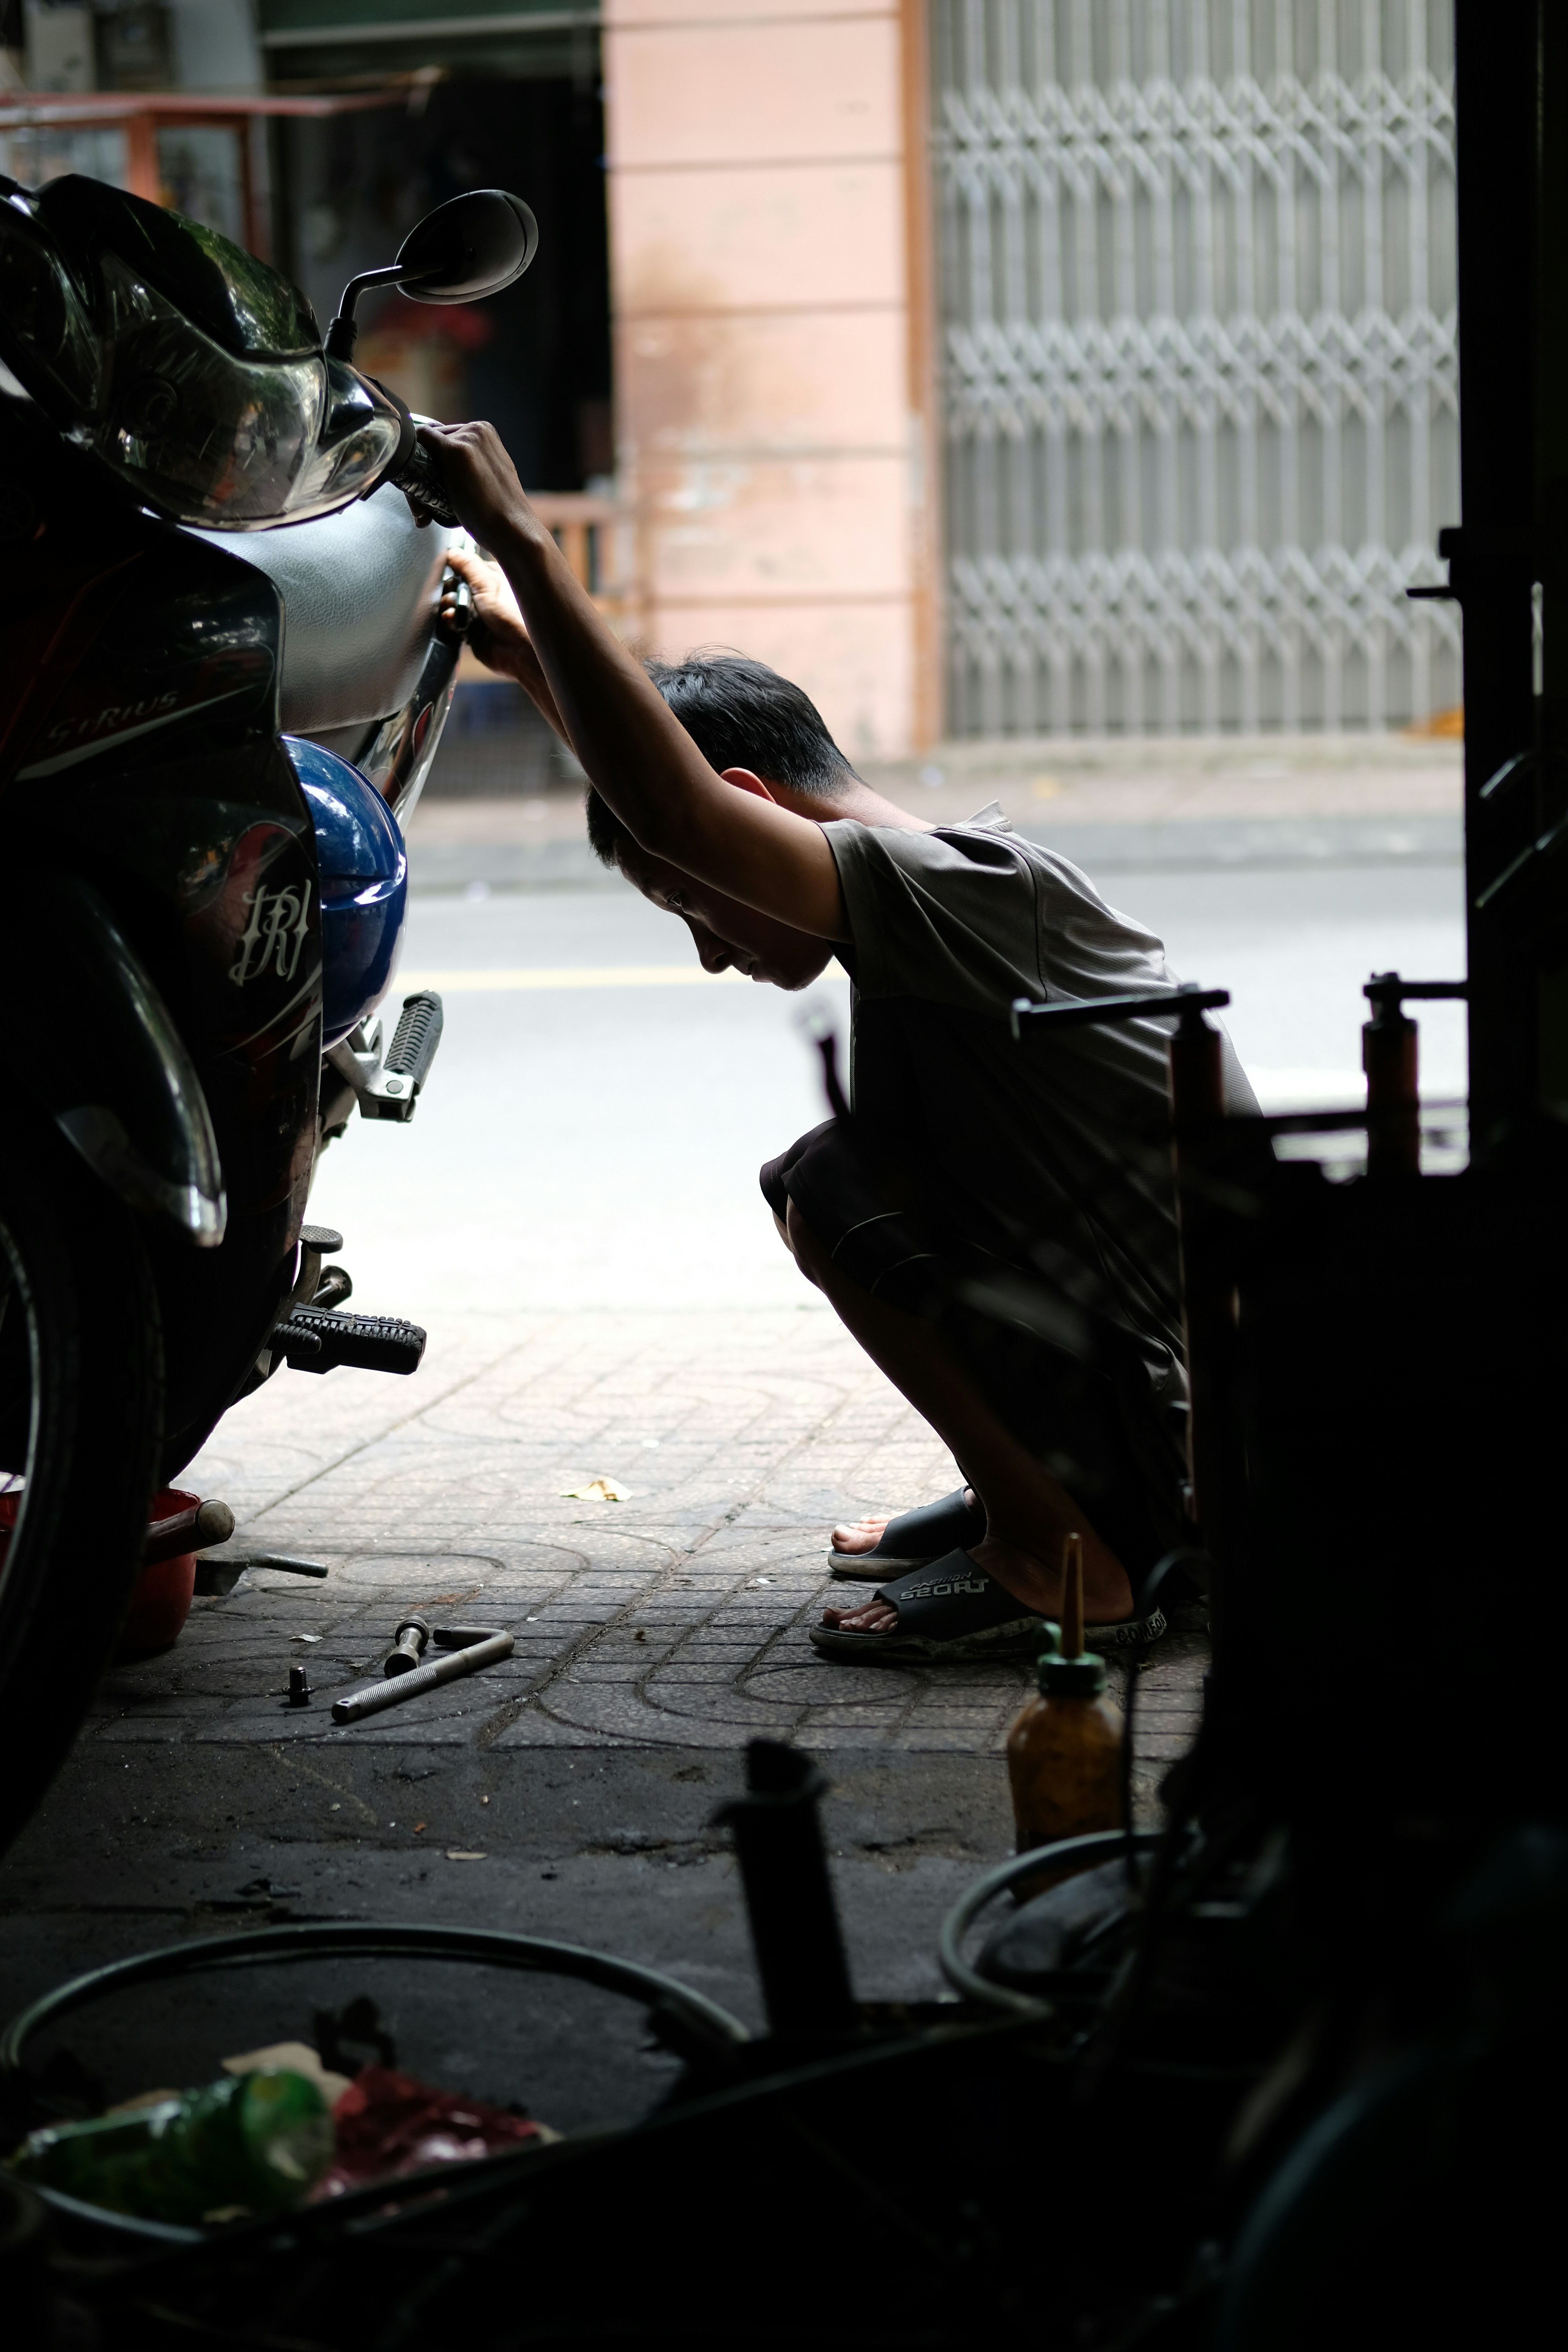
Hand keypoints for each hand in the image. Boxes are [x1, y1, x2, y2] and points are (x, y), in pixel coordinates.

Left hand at [417, 420, 540, 551]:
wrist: (513, 529)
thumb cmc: (500, 512)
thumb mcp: (487, 476)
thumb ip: (469, 464)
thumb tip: (440, 465)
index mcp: (486, 432)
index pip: (445, 435)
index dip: (435, 458)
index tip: (436, 481)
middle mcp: (477, 429)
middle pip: (433, 438)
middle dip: (427, 463)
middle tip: (431, 496)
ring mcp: (467, 437)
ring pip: (423, 445)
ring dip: (420, 470)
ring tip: (430, 501)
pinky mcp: (455, 450)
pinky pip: (418, 449)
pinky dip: (413, 469)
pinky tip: (422, 493)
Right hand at [442, 543, 527, 675]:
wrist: (521, 651)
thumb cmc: (515, 615)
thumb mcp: (489, 583)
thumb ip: (469, 566)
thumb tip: (453, 552)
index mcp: (493, 578)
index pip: (467, 567)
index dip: (456, 569)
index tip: (450, 572)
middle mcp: (485, 595)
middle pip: (456, 586)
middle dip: (451, 590)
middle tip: (456, 594)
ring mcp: (479, 615)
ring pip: (452, 605)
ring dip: (449, 606)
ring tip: (456, 610)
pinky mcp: (472, 633)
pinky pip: (453, 624)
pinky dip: (451, 622)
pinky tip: (454, 622)